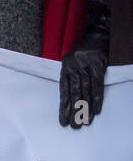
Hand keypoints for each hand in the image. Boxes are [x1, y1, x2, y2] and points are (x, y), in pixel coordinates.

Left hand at [59, 12, 109, 127]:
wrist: (98, 34)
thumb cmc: (86, 52)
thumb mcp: (75, 63)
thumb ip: (73, 78)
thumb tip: (72, 99)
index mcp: (65, 67)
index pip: (63, 91)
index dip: (63, 106)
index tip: (63, 120)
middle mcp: (72, 66)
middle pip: (73, 93)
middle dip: (73, 111)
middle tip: (73, 126)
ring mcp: (84, 65)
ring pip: (84, 90)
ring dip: (85, 107)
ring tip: (84, 122)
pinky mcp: (97, 64)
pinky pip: (97, 83)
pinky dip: (97, 97)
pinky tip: (96, 110)